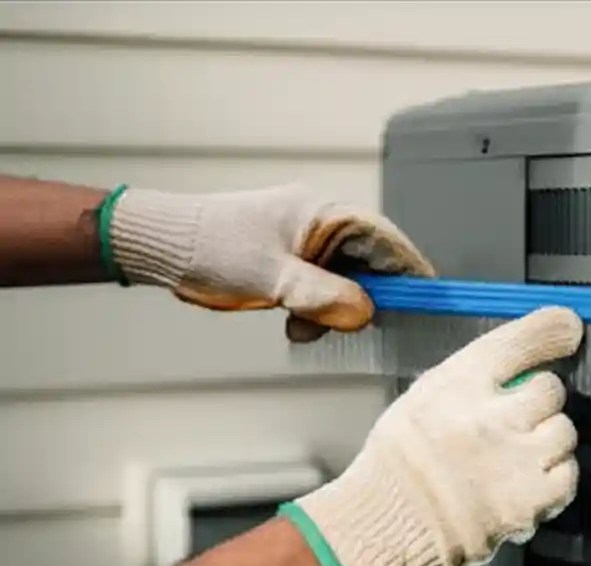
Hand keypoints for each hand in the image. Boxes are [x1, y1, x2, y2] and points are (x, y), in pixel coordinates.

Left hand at [108, 183, 434, 340]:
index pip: (387, 241)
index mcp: (326, 213)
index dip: (409, 272)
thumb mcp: (273, 277)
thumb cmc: (212, 248)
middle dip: (362, 299)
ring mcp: (308, 242)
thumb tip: (367, 313)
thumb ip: (324, 295)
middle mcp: (323, 223)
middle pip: (371, 264)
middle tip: (349, 325)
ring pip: (347, 282)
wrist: (163, 246)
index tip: (426, 301)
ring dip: (335, 309)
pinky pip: (323, 288)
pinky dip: (316, 310)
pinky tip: (294, 322)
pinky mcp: (293, 260)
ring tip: (304, 325)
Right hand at [285, 306, 583, 565]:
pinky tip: (527, 482)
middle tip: (516, 420)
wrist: (384, 525)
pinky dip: (554, 477)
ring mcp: (515, 461)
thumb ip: (475, 374)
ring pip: (564, 432)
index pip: (520, 342)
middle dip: (538, 401)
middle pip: (551, 389)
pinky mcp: (529, 502)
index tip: (569, 327)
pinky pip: (567, 475)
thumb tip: (531, 353)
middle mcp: (491, 417)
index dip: (552, 330)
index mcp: (457, 383)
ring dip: (548, 440)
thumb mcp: (425, 395)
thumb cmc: (402, 459)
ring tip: (518, 456)